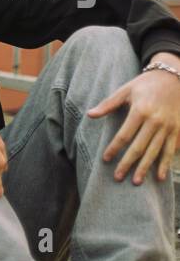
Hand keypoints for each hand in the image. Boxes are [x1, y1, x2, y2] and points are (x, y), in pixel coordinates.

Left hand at [87, 60, 179, 183]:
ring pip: (154, 152)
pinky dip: (165, 164)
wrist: (173, 78)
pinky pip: (170, 150)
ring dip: (145, 168)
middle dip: (127, 163)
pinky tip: (159, 177)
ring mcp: (167, 127)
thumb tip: (90, 114)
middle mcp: (155, 121)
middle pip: (139, 147)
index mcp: (140, 110)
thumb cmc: (145, 84)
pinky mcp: (176, 130)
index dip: (114, 148)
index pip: (124, 134)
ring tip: (136, 182)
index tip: (105, 159)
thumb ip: (108, 104)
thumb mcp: (125, 90)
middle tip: (118, 177)